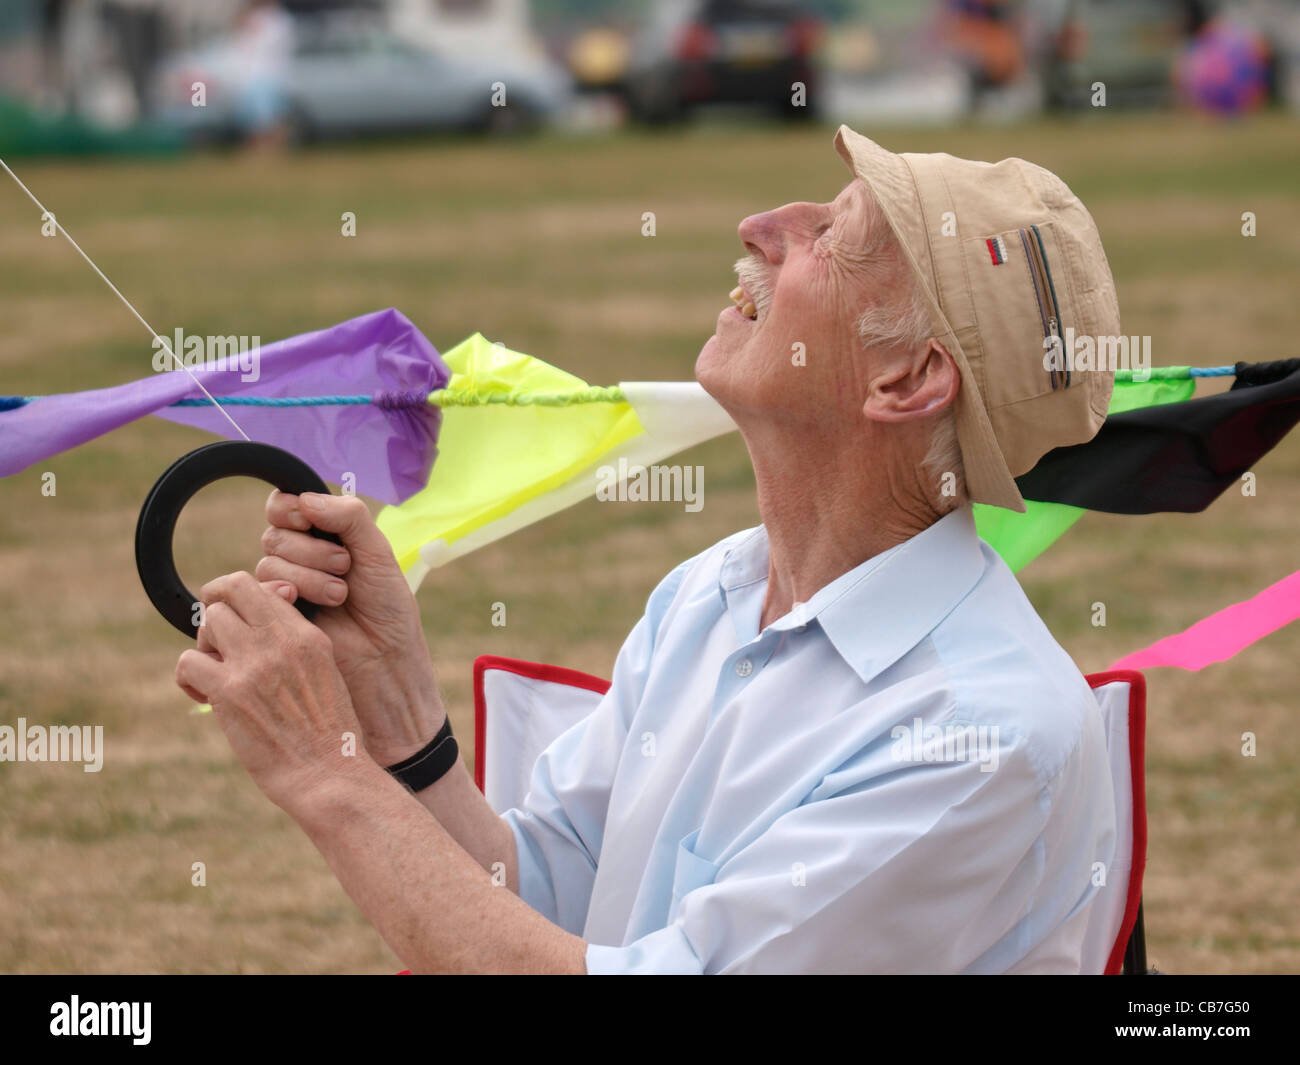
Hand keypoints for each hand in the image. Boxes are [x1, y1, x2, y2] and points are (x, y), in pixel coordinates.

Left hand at [176, 572, 368, 809]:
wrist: (329, 775)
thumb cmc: (328, 734)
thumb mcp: (324, 675)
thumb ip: (294, 646)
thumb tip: (259, 627)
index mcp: (309, 636)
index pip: (263, 586)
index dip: (240, 599)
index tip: (239, 624)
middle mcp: (283, 641)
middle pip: (230, 591)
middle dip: (218, 615)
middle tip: (221, 647)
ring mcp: (256, 665)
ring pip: (209, 621)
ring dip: (204, 646)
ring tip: (216, 675)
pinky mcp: (230, 693)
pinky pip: (188, 661)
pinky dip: (188, 678)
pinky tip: (204, 698)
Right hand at [255, 490, 444, 765]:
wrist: (385, 659)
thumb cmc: (388, 608)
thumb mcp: (378, 553)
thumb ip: (348, 517)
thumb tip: (305, 499)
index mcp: (323, 536)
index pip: (284, 505)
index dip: (291, 509)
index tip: (311, 520)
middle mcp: (299, 559)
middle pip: (275, 534)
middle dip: (311, 549)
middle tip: (344, 568)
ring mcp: (284, 588)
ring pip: (267, 562)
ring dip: (307, 574)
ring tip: (339, 596)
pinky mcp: (273, 617)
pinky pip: (258, 592)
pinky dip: (285, 592)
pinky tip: (311, 605)